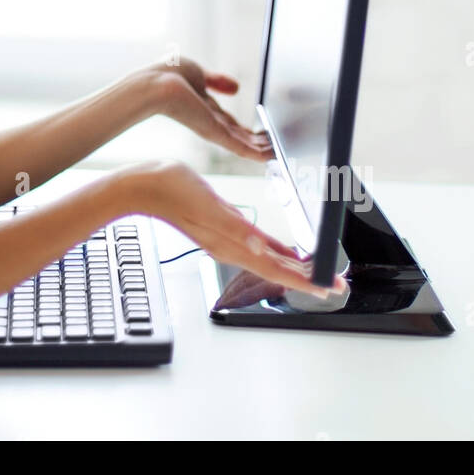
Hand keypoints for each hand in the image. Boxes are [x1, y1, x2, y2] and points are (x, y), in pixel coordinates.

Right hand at [118, 159, 345, 299]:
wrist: (141, 187)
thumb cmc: (171, 192)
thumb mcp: (208, 206)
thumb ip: (236, 229)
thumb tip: (262, 248)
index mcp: (232, 244)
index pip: (276, 270)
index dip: (306, 280)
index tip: (330, 287)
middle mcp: (231, 246)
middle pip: (276, 269)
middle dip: (306, 277)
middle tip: (333, 283)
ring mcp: (225, 238)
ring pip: (268, 259)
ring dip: (293, 267)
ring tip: (315, 270)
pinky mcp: (220, 227)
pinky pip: (256, 246)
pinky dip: (274, 251)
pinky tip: (281, 248)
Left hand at [137, 56, 272, 162]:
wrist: (156, 83)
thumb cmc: (168, 75)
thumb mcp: (198, 73)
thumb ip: (217, 81)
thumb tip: (236, 87)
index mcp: (204, 108)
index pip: (230, 123)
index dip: (247, 130)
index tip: (262, 133)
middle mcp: (209, 122)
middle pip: (238, 136)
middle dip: (257, 142)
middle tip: (276, 146)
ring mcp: (212, 129)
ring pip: (242, 144)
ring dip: (260, 149)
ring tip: (278, 154)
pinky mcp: (214, 133)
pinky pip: (240, 147)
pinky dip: (256, 153)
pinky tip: (270, 156)